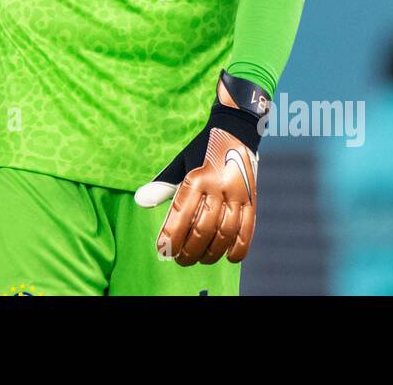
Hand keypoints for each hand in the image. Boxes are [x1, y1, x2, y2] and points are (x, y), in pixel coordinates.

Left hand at [135, 71, 267, 265]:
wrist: (236, 131)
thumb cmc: (202, 152)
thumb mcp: (180, 163)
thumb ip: (162, 185)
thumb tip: (140, 202)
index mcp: (196, 178)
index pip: (181, 214)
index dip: (171, 236)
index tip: (162, 249)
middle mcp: (217, 187)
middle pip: (202, 229)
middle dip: (188, 250)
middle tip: (179, 260)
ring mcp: (237, 195)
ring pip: (224, 234)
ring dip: (210, 253)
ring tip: (198, 260)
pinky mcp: (252, 200)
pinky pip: (247, 230)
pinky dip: (238, 248)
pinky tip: (227, 257)